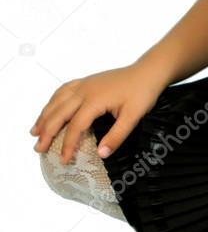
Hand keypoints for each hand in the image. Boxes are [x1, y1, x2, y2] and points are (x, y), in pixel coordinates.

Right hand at [29, 63, 167, 165]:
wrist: (148, 71)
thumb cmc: (143, 93)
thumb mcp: (134, 116)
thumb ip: (117, 136)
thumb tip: (101, 155)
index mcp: (95, 100)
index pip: (75, 126)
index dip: (67, 144)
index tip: (63, 160)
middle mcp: (84, 90)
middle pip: (59, 113)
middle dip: (47, 132)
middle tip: (38, 149)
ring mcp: (84, 84)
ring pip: (57, 100)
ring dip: (44, 116)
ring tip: (34, 132)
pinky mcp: (87, 81)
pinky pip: (63, 90)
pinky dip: (52, 101)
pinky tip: (49, 109)